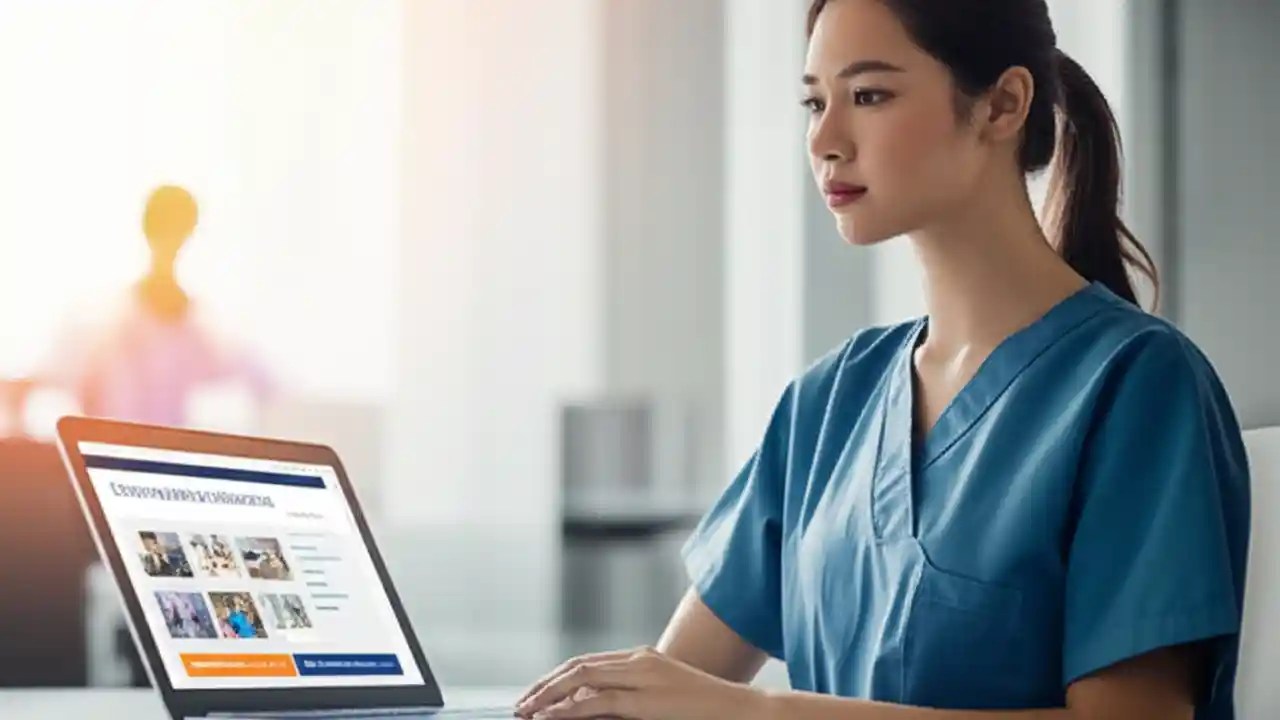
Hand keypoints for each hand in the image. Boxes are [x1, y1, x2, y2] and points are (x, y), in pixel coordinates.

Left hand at [515, 646, 768, 719]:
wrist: (742, 712)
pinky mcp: (645, 701)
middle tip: (521, 704)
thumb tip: (597, 709)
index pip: (588, 662)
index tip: (536, 693)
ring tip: (527, 712)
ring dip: (548, 697)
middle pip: (578, 666)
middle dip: (545, 685)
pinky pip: (596, 704)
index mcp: (643, 658)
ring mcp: (642, 678)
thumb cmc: (706, 712)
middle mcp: (639, 661)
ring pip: (580, 680)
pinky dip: (568, 710)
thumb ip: (632, 699)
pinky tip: (550, 718)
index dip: (557, 676)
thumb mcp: (664, 699)